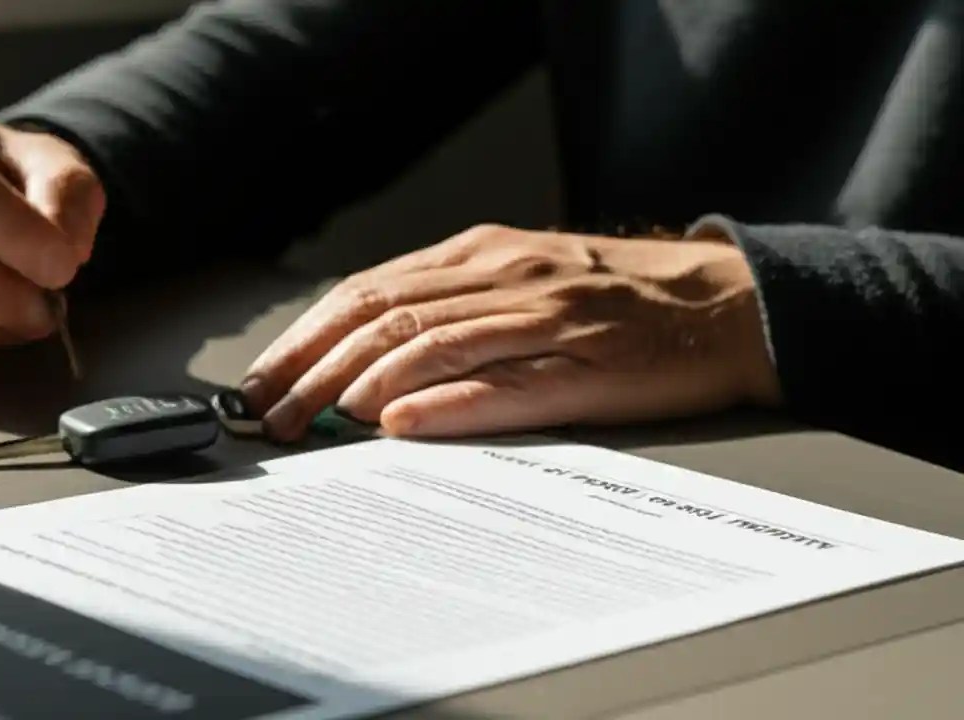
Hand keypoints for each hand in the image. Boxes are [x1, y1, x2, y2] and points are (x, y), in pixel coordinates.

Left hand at [241, 224, 779, 440]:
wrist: (723, 305)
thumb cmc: (613, 302)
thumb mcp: (522, 281)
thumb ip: (451, 310)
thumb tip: (361, 362)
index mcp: (481, 254)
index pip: (368, 290)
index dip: (306, 336)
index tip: (261, 380)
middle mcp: (504, 275)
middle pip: (383, 315)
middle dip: (314, 367)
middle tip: (268, 415)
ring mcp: (544, 317)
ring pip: (430, 342)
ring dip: (357, 385)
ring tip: (311, 423)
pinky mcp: (584, 364)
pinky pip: (504, 382)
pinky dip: (444, 402)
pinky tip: (399, 421)